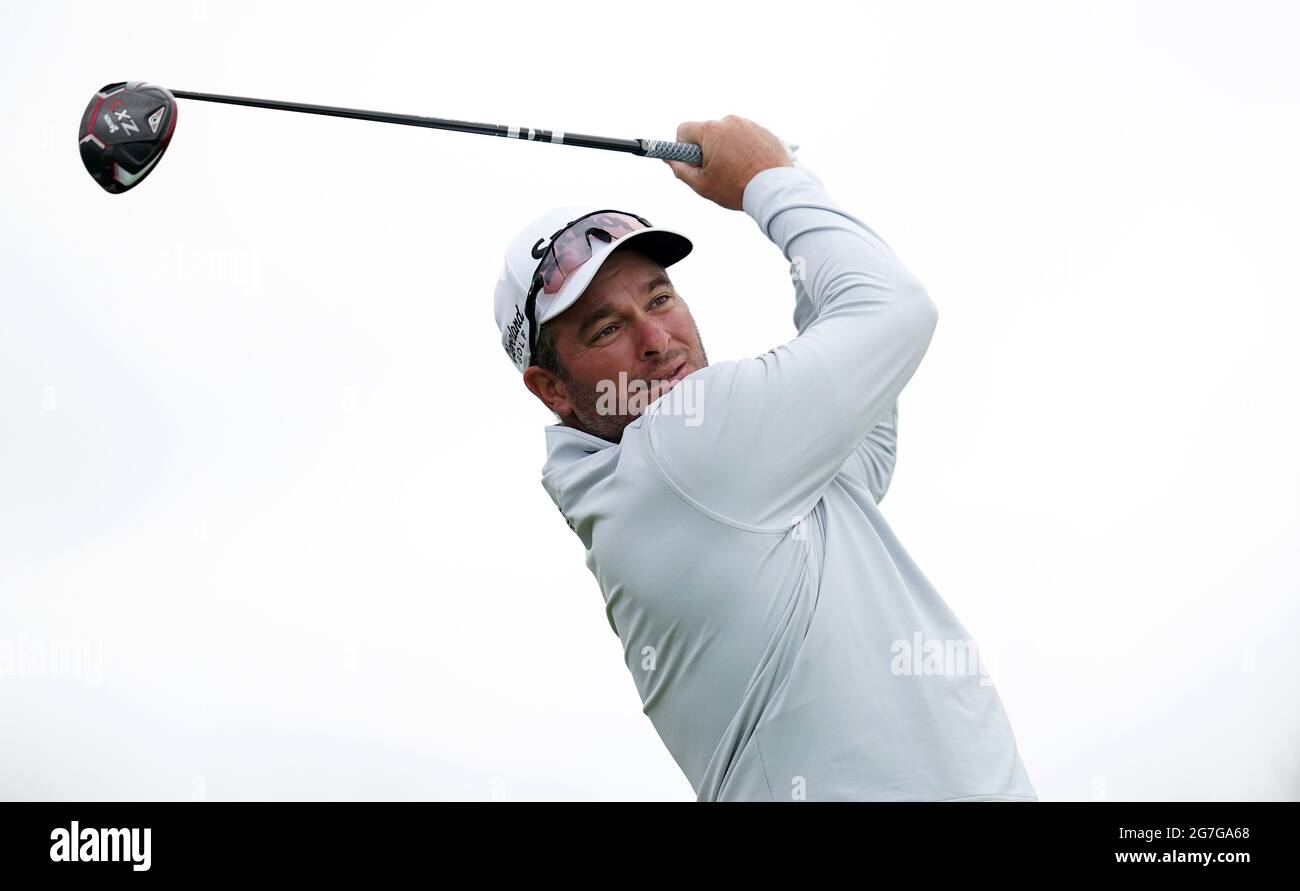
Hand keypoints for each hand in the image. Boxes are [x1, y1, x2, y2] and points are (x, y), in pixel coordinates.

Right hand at [662, 116, 794, 210]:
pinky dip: (745, 150)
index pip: (684, 130)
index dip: (683, 148)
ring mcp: (749, 124)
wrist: (776, 190)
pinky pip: (746, 137)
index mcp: (711, 131)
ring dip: (727, 150)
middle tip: (718, 172)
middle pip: (707, 132)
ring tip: (738, 172)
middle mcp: (730, 121)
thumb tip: (670, 159)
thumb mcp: (701, 184)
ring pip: (728, 135)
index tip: (692, 162)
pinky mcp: (764, 131)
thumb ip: (680, 169)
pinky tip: (751, 168)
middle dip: (707, 150)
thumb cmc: (738, 188)